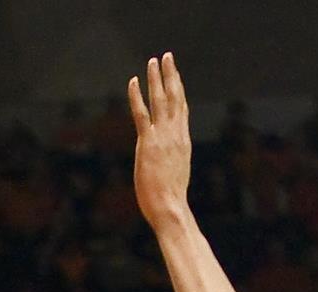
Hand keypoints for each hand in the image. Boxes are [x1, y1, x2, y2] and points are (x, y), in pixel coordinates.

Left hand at [129, 53, 191, 231]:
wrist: (170, 209)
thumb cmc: (172, 202)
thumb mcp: (175, 177)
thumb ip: (172, 164)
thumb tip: (168, 168)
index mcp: (183, 142)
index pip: (182, 111)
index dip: (179, 91)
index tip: (176, 77)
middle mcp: (176, 135)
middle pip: (175, 98)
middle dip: (171, 75)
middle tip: (167, 57)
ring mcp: (162, 138)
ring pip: (161, 100)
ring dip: (156, 79)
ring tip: (153, 61)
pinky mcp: (148, 143)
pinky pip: (142, 114)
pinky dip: (137, 96)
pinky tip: (134, 81)